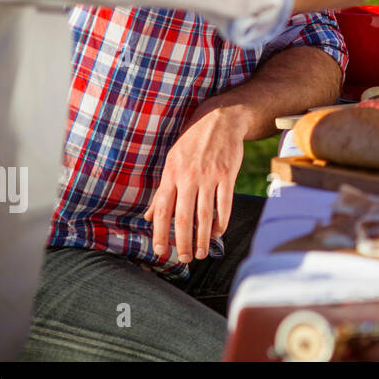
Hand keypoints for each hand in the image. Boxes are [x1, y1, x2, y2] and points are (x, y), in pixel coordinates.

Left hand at [143, 99, 253, 262]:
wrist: (220, 119)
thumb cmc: (193, 142)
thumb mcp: (171, 161)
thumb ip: (162, 191)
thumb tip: (150, 216)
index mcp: (171, 175)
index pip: (162, 211)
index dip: (160, 234)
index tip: (161, 252)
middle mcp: (188, 177)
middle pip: (183, 218)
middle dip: (182, 243)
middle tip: (184, 259)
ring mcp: (209, 176)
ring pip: (204, 215)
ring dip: (202, 238)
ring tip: (202, 252)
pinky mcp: (228, 175)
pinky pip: (225, 204)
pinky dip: (221, 221)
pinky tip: (218, 232)